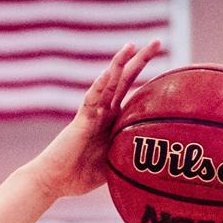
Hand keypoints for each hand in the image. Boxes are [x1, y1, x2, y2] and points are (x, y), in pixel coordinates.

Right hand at [26, 40, 161, 198]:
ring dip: (118, 63)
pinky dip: (99, 87)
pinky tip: (107, 73)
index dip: (149, 78)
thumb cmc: (80, 176)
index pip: (134, 93)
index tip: (168, 66)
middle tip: (157, 41)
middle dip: (140, 60)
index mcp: (114, 120)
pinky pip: (90, 101)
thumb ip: (131, 160)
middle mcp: (104, 112)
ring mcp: (92, 114)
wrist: (54, 181)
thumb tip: (157, 168)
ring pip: (107, 83)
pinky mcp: (80, 121)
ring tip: (131, 44)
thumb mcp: (115, 167)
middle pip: (124, 79)